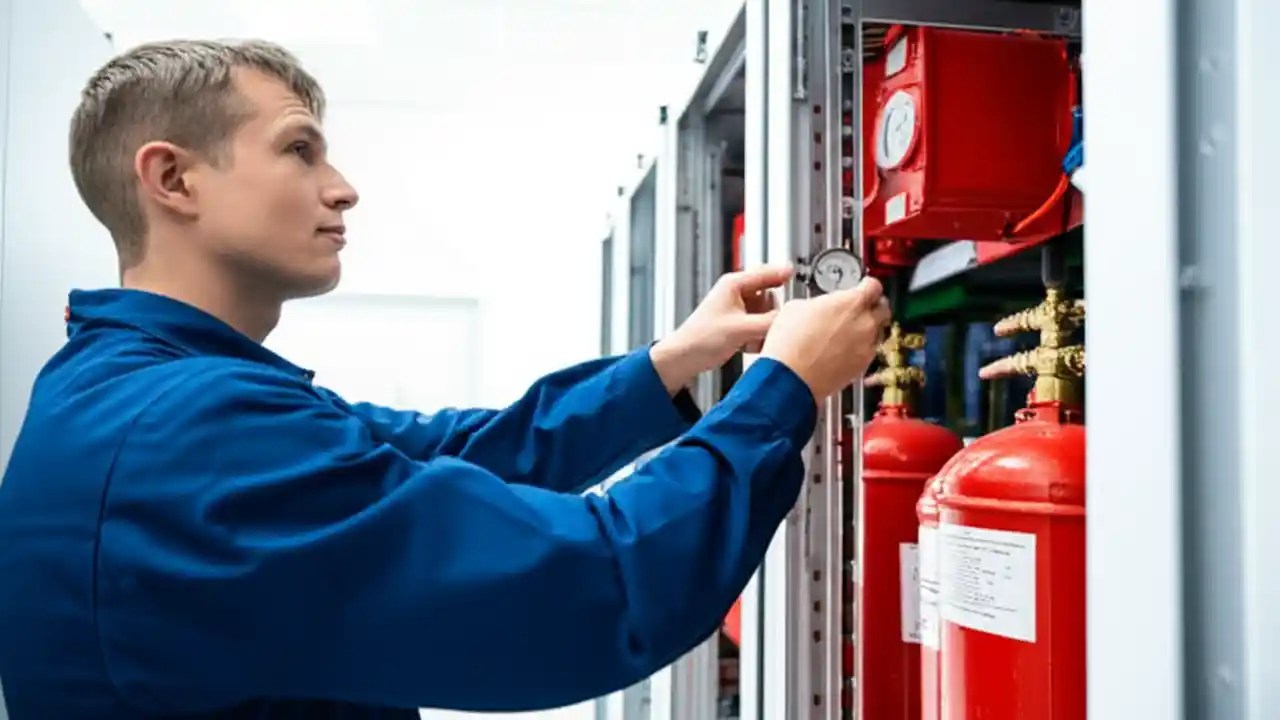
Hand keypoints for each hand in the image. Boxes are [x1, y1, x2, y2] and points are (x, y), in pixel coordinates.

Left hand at [649, 265, 793, 393]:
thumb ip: (769, 323)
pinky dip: (758, 336)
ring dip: (765, 327)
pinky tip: (750, 345)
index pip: (765, 273)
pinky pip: (759, 327)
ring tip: (756, 338)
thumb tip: (791, 320)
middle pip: (769, 296)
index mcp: (733, 285)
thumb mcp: (742, 328)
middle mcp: (735, 294)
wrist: (684, 358)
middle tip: (772, 324)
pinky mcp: (738, 326)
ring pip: (765, 314)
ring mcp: (737, 310)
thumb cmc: (700, 338)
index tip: (795, 273)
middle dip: (772, 313)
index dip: (782, 274)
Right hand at [760, 276, 891, 400]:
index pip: (874, 285)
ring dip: (869, 327)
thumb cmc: (790, 344)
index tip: (863, 286)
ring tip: (851, 330)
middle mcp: (865, 323)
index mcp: (851, 302)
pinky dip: (862, 347)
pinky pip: (870, 351)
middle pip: (883, 308)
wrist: (790, 378)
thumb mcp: (796, 307)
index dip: (867, 284)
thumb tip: (819, 306)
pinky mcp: (862, 366)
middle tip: (861, 306)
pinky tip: (845, 349)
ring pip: (879, 331)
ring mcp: (866, 346)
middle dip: (874, 305)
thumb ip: (819, 302)